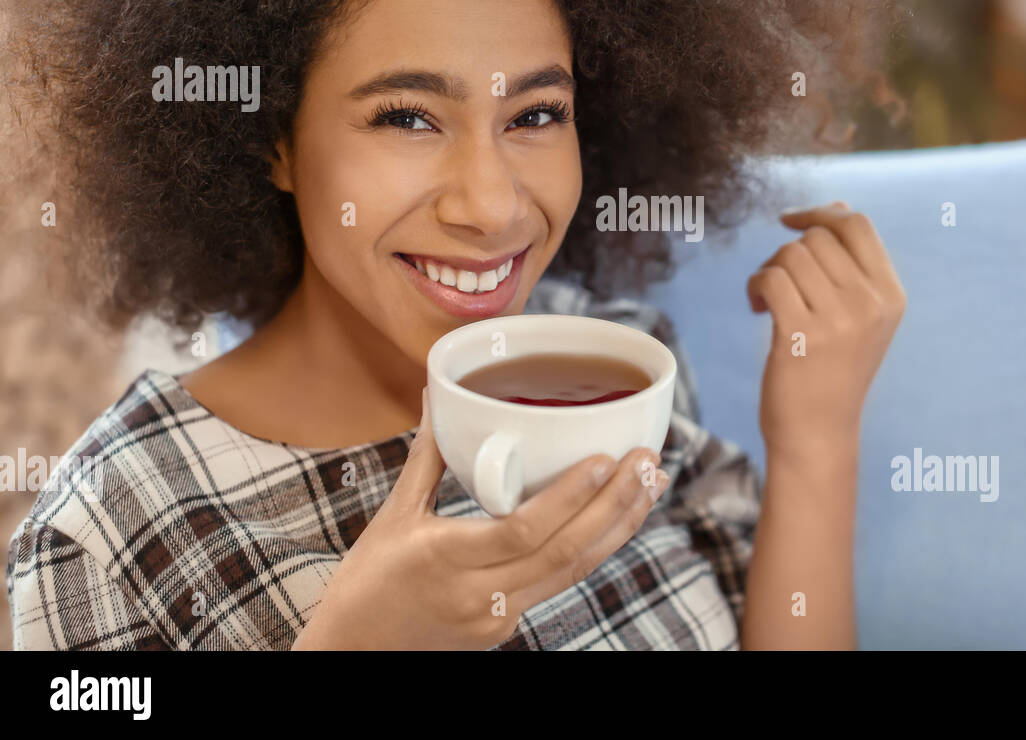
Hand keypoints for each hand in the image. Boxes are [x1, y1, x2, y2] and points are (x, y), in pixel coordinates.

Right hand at [292, 386, 668, 649]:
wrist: (353, 653)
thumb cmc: (366, 581)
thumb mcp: (392, 516)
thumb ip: (426, 457)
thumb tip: (436, 394)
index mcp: (446, 558)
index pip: (523, 530)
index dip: (570, 496)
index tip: (605, 458)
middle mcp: (479, 593)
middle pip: (564, 552)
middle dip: (616, 505)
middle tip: (651, 462)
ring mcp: (498, 616)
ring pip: (573, 571)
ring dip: (618, 527)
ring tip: (651, 486)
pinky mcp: (507, 625)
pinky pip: (560, 582)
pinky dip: (594, 546)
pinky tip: (617, 517)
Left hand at [745, 200, 905, 463]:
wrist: (818, 433)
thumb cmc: (831, 370)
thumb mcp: (859, 316)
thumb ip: (852, 264)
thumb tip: (836, 207)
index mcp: (891, 295)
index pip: (858, 225)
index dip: (820, 213)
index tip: (790, 220)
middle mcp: (871, 304)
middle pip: (818, 238)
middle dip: (788, 252)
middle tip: (778, 284)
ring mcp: (839, 320)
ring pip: (791, 255)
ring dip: (769, 271)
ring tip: (768, 301)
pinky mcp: (802, 336)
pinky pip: (770, 279)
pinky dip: (755, 286)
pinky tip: (757, 308)